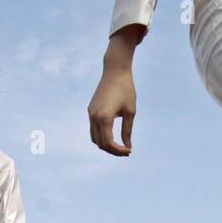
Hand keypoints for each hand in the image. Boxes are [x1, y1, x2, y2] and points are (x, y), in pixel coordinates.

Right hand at [88, 28, 140, 155]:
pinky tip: (112, 136)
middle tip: (126, 151)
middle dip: (113, 150)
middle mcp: (94, 117)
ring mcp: (90, 113)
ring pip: (94, 138)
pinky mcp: (90, 109)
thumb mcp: (130, 112)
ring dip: (106, 145)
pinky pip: (93, 128)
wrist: (115, 71)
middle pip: (100, 143)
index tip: (129, 151)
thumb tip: (127, 147)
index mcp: (104, 118)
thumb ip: (127, 131)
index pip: (109, 143)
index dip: (119, 151)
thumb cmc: (126, 89)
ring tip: (119, 146)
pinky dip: (101, 135)